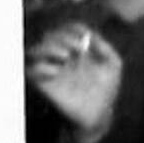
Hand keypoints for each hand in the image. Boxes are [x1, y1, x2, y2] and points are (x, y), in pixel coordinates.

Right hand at [25, 23, 121, 142]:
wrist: (99, 114)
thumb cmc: (106, 89)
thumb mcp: (113, 65)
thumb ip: (104, 48)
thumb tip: (90, 34)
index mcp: (76, 50)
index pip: (66, 30)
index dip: (72, 28)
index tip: (84, 34)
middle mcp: (61, 58)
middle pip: (50, 36)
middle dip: (62, 37)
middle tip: (78, 49)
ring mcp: (51, 70)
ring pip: (35, 50)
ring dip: (48, 48)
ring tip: (65, 56)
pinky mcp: (44, 85)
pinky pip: (30, 71)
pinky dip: (41, 68)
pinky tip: (56, 72)